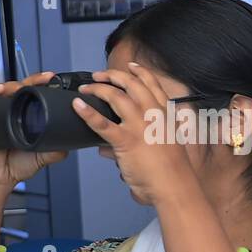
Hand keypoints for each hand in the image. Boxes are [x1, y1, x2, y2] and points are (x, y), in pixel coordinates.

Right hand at [0, 71, 69, 190]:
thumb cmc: (17, 167)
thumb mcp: (44, 156)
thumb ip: (57, 148)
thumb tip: (70, 140)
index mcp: (28, 117)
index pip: (37, 95)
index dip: (45, 86)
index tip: (54, 81)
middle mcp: (14, 112)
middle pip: (22, 88)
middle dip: (33, 79)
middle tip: (44, 79)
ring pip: (6, 90)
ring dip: (13, 84)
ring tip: (20, 87)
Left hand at [72, 62, 196, 204]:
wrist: (173, 185)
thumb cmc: (169, 170)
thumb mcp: (159, 148)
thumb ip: (133, 144)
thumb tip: (105, 150)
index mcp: (164, 114)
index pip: (152, 85)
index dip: (140, 72)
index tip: (130, 66)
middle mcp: (153, 114)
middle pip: (132, 84)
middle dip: (113, 75)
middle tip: (99, 74)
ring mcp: (139, 126)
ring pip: (116, 96)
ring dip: (98, 88)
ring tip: (85, 88)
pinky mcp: (126, 140)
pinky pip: (102, 123)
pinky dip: (87, 112)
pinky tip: (77, 105)